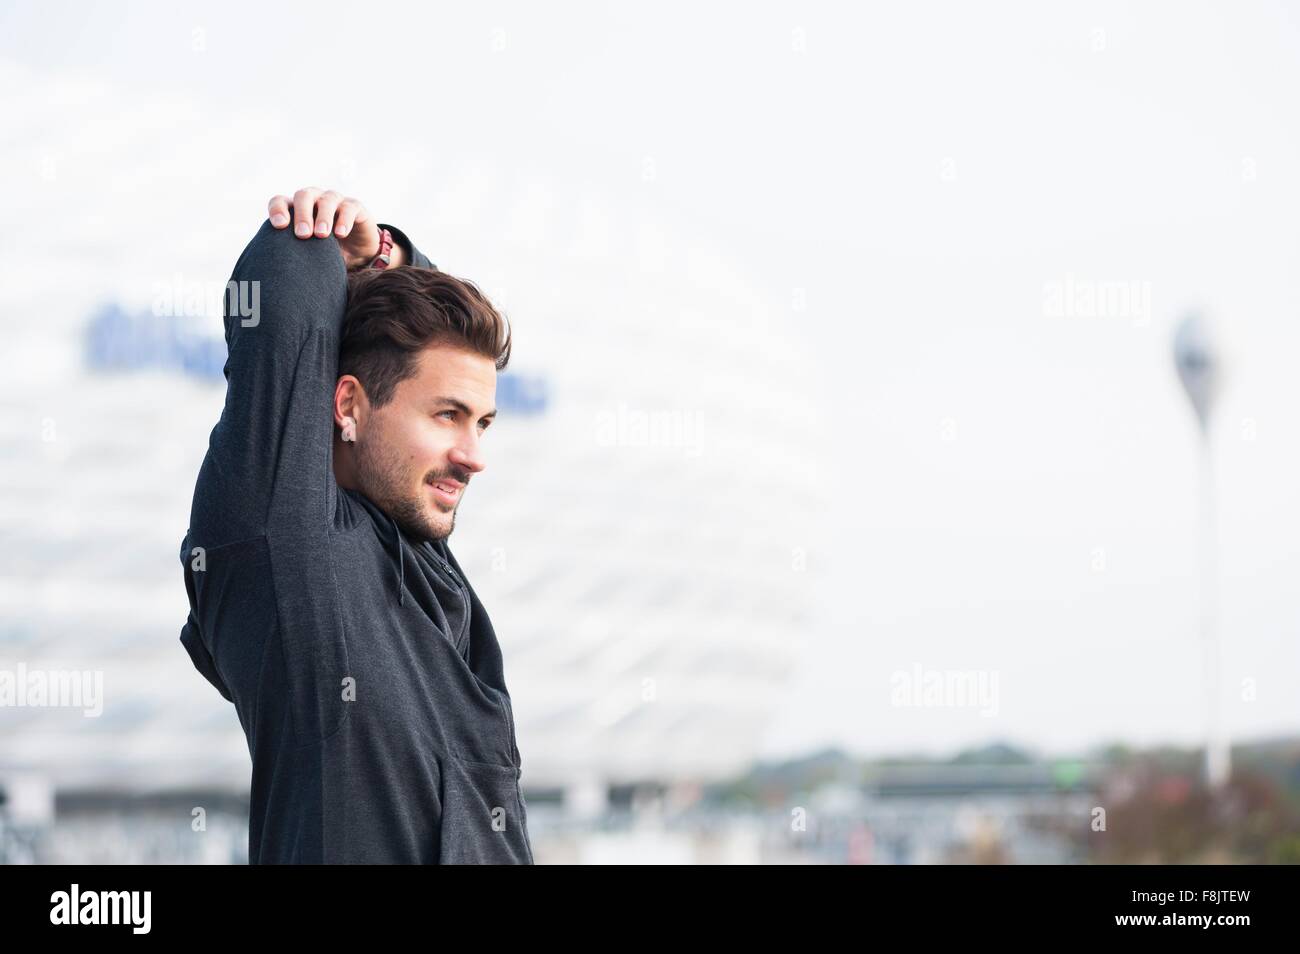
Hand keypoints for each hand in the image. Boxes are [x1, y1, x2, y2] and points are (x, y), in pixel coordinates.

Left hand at [266, 187, 402, 268]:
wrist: (358, 253)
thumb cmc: (327, 253)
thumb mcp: (310, 255)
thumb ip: (296, 258)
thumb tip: (278, 276)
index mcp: (297, 209)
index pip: (281, 201)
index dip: (277, 210)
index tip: (278, 226)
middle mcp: (315, 200)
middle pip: (304, 196)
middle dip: (302, 214)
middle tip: (302, 235)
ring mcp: (335, 201)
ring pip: (326, 200)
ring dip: (323, 217)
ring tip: (322, 235)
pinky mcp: (355, 207)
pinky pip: (349, 208)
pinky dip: (344, 220)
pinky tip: (340, 234)